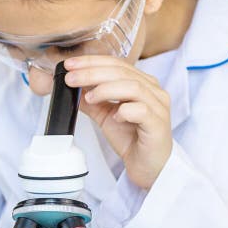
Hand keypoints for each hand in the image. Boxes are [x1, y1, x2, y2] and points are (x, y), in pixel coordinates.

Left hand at [64, 56, 172, 189]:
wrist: (146, 165)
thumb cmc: (131, 138)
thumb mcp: (105, 116)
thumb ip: (92, 101)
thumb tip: (72, 88)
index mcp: (141, 83)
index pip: (116, 64)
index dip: (92, 62)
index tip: (70, 65)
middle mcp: (152, 90)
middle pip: (122, 72)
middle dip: (92, 73)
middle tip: (71, 79)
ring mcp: (157, 106)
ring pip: (132, 87)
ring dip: (106, 89)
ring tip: (89, 97)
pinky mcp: (158, 124)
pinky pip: (142, 110)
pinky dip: (125, 110)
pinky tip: (115, 117)